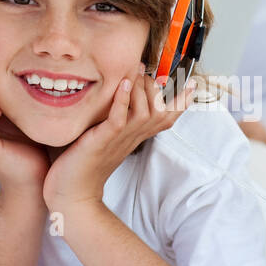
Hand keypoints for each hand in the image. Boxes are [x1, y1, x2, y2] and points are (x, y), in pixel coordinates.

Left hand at [43, 67, 196, 212]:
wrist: (73, 193)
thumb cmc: (84, 165)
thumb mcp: (106, 139)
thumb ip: (116, 121)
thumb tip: (118, 101)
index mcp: (135, 136)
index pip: (166, 118)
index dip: (181, 102)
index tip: (192, 84)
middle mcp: (132, 137)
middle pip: (161, 111)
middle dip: (158, 87)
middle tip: (146, 72)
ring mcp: (120, 138)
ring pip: (145, 111)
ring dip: (142, 89)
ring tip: (135, 72)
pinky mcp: (104, 139)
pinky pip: (119, 117)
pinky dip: (123, 99)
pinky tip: (123, 83)